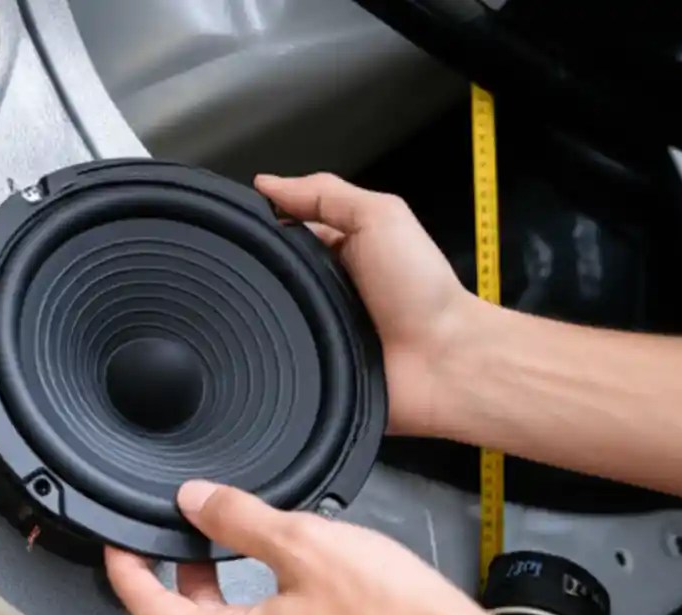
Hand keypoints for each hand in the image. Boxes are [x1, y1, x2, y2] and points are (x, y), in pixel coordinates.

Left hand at [105, 481, 522, 614]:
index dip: (129, 572)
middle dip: (192, 580)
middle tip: (196, 542)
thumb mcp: (308, 545)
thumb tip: (196, 501)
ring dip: (243, 602)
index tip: (121, 550)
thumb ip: (240, 519)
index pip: (153, 611)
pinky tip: (314, 598)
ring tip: (264, 558)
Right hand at [256, 173, 484, 434]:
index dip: (262, 226)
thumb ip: (327, 195)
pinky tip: (266, 342)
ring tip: (258, 307)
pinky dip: (272, 348)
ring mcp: (318, 327)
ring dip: (264, 311)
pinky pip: (278, 353)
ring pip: (270, 313)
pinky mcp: (312, 364)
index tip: (237, 227)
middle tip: (245, 271)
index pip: (285, 231)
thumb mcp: (380, 217)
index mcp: (340, 248)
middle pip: (273, 273)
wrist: (444, 361)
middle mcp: (326, 287)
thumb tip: (267, 183)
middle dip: (256, 271)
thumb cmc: (420, 287)